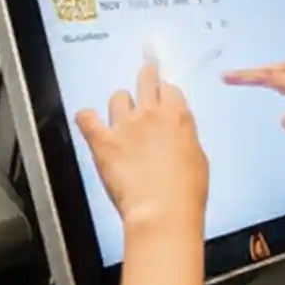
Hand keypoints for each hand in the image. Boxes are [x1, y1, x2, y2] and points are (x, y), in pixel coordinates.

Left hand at [76, 60, 208, 232]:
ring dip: (120, 104)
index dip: (165, 91)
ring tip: (120, 116)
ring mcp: (125, 125)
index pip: (169, 89)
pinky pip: (87, 118)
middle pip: (145, 79)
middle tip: (145, 73)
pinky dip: (87, 118)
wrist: (162, 211)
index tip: (163, 94)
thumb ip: (184, 137)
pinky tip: (88, 120)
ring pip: (118, 96)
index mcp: (177, 117)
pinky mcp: (103, 141)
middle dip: (146, 74)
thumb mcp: (197, 158)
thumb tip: (176, 133)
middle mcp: (150, 114)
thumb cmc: (186, 192)